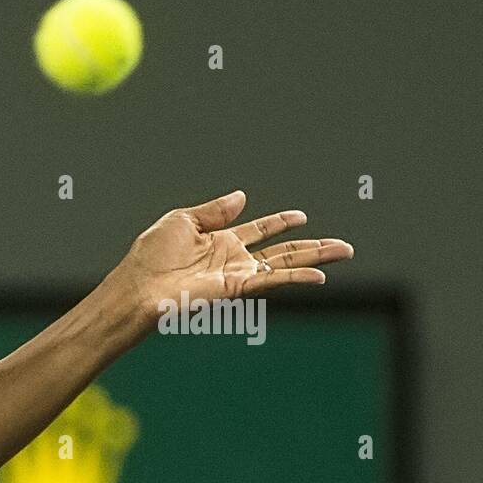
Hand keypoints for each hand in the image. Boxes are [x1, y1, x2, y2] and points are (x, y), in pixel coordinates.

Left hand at [103, 189, 353, 343]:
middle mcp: (233, 258)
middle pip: (281, 250)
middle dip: (312, 246)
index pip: (259, 229)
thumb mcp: (182, 221)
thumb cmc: (151, 256)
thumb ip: (215, 210)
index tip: (300, 217)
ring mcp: (238, 273)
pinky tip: (319, 275)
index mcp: (219, 239)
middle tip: (342, 244)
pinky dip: (297, 277)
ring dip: (315, 258)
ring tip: (342, 252)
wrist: (140, 286)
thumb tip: (241, 196)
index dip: (279, 222)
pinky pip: (273, 279)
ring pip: (285, 263)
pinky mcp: (237, 287)